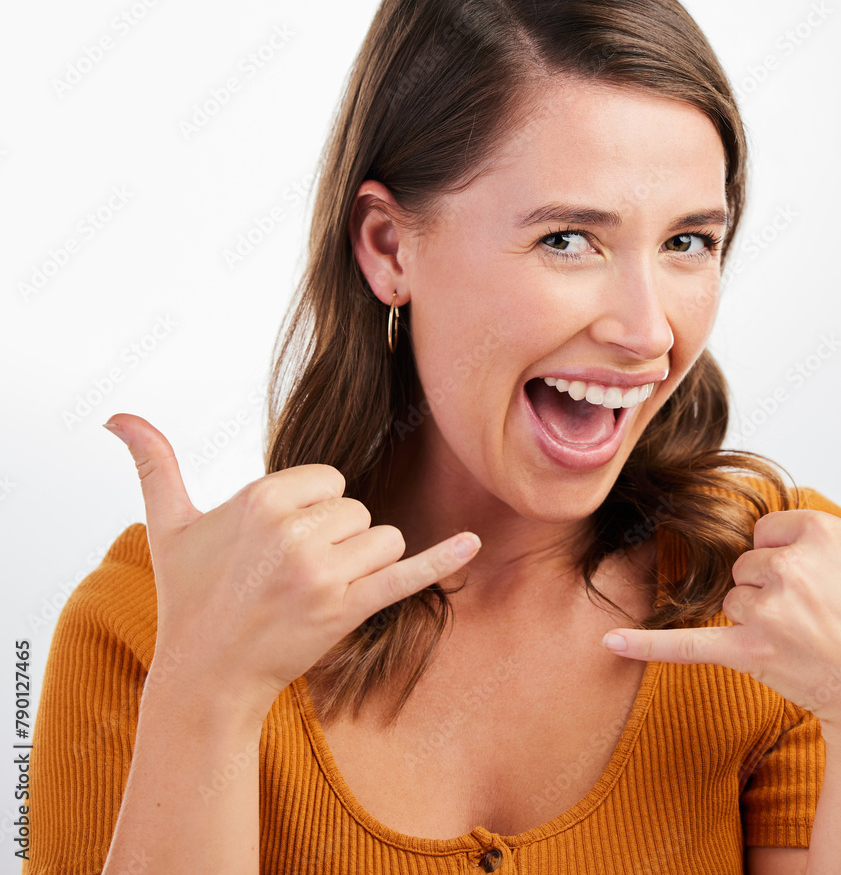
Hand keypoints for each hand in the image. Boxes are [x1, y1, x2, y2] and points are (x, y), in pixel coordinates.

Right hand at [103, 412, 481, 722]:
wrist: (205, 675)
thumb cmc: (189, 596)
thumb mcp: (168, 525)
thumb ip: (153, 463)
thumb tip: (116, 416)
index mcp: (262, 498)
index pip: (329, 479)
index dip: (313, 510)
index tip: (282, 542)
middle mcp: (294, 530)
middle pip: (357, 510)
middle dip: (336, 539)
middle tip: (292, 574)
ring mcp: (323, 572)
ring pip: (382, 539)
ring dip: (360, 564)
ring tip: (315, 591)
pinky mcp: (348, 608)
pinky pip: (407, 575)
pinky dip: (442, 558)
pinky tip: (473, 541)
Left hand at [602, 445, 840, 743]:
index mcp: (817, 531)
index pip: (770, 530)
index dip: (792, 557)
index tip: (825, 585)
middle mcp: (787, 565)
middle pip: (746, 563)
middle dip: (772, 587)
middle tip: (817, 617)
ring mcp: (765, 609)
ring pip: (730, 597)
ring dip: (754, 618)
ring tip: (801, 639)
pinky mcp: (746, 651)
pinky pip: (685, 642)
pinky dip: (647, 644)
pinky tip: (610, 640)